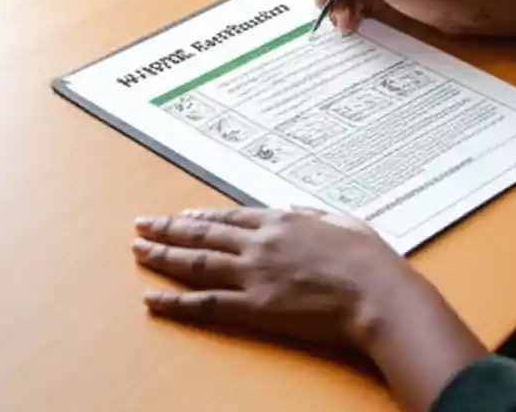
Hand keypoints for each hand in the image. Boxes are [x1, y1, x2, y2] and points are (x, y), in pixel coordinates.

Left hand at [132, 207, 423, 348]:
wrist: (377, 294)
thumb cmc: (369, 260)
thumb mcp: (343, 221)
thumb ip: (314, 215)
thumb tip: (297, 210)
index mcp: (281, 220)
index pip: (228, 217)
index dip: (199, 217)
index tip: (179, 216)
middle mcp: (259, 243)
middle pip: (202, 235)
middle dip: (168, 230)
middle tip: (141, 226)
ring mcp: (254, 273)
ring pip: (196, 263)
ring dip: (163, 257)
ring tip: (138, 252)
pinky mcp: (255, 306)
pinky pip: (206, 303)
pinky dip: (175, 301)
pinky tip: (152, 299)